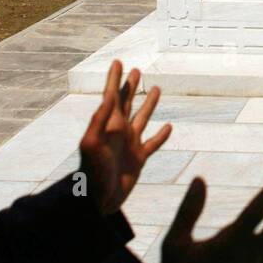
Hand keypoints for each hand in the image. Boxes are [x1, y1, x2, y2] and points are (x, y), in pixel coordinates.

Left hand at [78, 60, 168, 215]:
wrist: (97, 200)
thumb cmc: (92, 172)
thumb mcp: (92, 143)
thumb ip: (100, 119)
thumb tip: (109, 94)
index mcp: (108, 124)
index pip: (111, 95)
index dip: (114, 78)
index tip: (118, 61)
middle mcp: (120, 130)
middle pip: (127, 102)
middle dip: (130, 86)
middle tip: (136, 70)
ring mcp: (130, 144)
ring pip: (143, 118)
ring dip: (149, 104)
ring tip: (157, 88)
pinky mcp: (139, 158)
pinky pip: (154, 143)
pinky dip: (162, 135)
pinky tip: (169, 127)